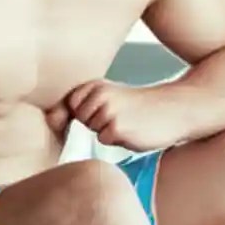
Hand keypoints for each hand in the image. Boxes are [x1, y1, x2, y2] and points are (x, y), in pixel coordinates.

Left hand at [65, 80, 182, 151]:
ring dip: (110, 130)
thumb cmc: (140, 104)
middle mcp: (99, 95)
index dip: (92, 109)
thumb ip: (84, 102)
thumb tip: (50, 118)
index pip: (73, 105)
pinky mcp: (116, 129)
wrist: (174, 107)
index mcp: (96, 83)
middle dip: (100, 121)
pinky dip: (119, 138)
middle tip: (124, 112)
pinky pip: (105, 140)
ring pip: (94, 130)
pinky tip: (135, 127)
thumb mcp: (111, 95)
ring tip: (130, 119)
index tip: (111, 104)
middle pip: (82, 119)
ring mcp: (106, 112)